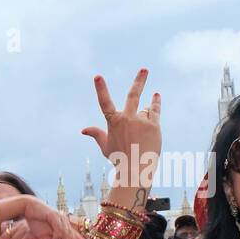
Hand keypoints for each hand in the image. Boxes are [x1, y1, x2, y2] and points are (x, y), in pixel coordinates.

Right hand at [81, 69, 161, 204]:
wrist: (136, 169)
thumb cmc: (119, 159)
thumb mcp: (106, 146)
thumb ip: (96, 134)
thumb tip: (83, 129)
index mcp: (113, 122)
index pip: (104, 102)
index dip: (100, 88)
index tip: (97, 76)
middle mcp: (127, 119)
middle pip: (133, 95)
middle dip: (139, 80)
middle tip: (145, 69)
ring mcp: (142, 121)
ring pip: (145, 110)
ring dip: (143, 115)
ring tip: (141, 132)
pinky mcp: (154, 125)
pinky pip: (155, 111)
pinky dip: (154, 105)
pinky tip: (156, 96)